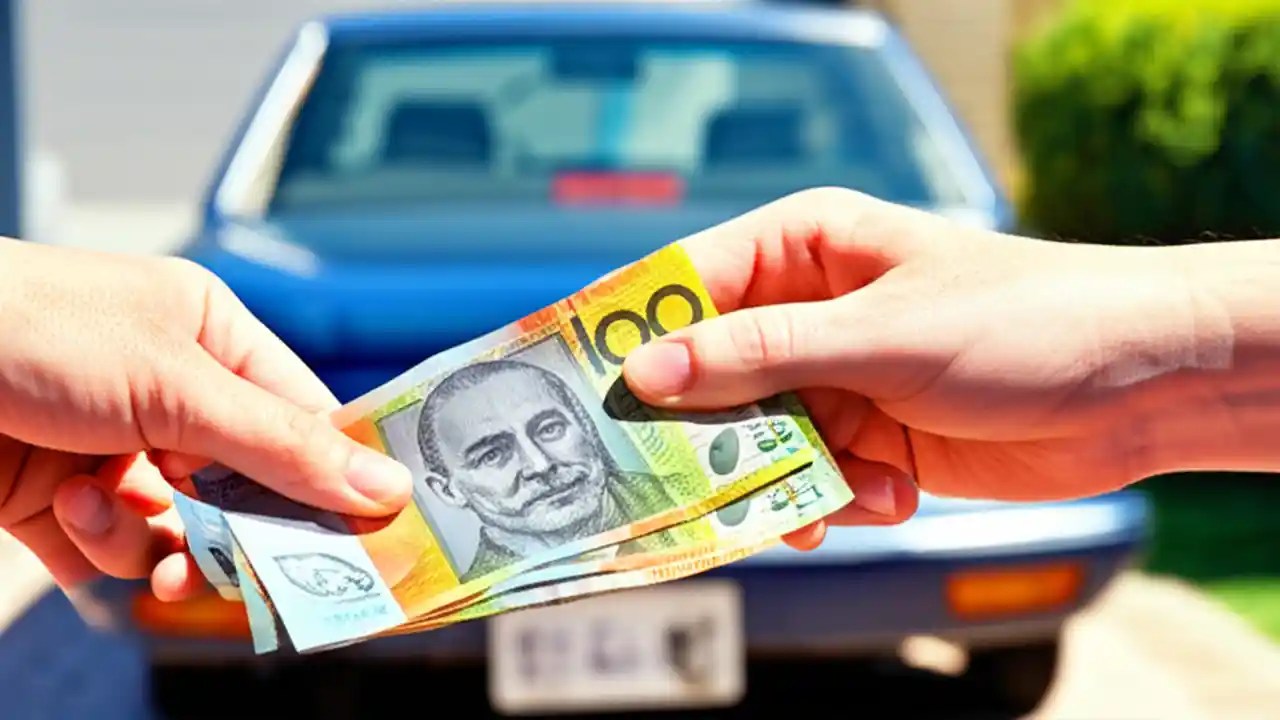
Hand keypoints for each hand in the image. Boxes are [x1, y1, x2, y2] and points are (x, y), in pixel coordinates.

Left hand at [0, 239, 411, 599]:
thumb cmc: (33, 329)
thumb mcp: (175, 382)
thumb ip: (280, 445)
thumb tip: (384, 489)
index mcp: (213, 339)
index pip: (303, 418)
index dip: (334, 476)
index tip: (368, 534)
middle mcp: (173, 395)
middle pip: (250, 486)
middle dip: (243, 525)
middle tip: (250, 563)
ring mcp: (118, 449)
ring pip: (188, 528)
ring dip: (162, 538)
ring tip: (126, 522)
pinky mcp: (63, 501)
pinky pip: (121, 549)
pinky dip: (105, 541)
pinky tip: (70, 506)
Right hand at [622, 188, 1233, 548]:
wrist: (1136, 388)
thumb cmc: (1018, 323)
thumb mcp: (879, 335)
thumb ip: (760, 357)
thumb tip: (647, 372)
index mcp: (805, 248)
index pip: (688, 282)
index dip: (631, 332)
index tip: (579, 388)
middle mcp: (810, 311)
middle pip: (711, 373)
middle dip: (704, 428)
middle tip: (669, 478)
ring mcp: (838, 377)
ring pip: (756, 437)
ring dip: (782, 475)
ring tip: (830, 493)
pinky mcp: (868, 439)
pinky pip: (809, 476)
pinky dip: (836, 498)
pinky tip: (888, 498)